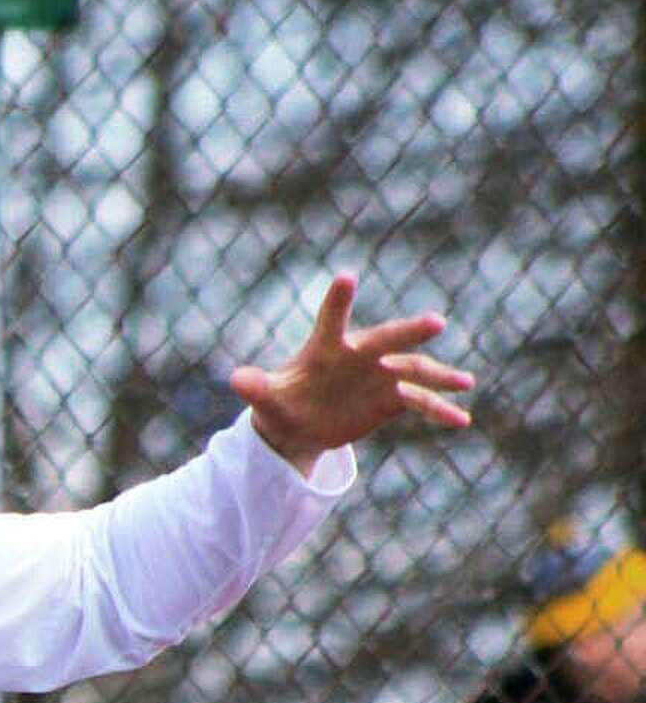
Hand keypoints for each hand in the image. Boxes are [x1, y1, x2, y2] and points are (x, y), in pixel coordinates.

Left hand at [229, 272, 475, 474]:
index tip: (345, 278)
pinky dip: (439, 410)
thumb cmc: (282, 403)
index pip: (332, 318)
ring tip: (465, 382)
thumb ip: (256, 386)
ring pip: (414, 370)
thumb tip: (236, 380)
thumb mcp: (266, 399)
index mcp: (328, 346)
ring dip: (440, 376)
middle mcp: (362, 354)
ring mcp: (382, 374)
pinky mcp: (393, 398)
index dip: (338, 300)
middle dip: (408, 333)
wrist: (301, 424)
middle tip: (435, 323)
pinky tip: (462, 420)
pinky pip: (421, 402)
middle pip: (387, 339)